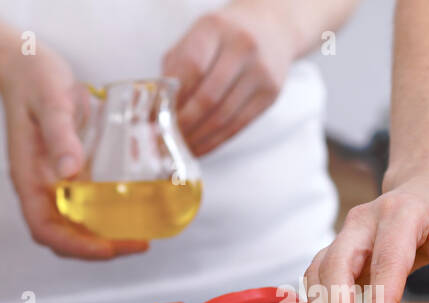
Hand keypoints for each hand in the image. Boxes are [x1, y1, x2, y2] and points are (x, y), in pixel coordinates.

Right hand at [0, 47, 149, 258]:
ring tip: (139, 234)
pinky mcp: (69, 172)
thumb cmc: (34, 80)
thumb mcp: (51, 102)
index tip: (107, 247)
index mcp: (29, 177)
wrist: (26, 64)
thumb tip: (71, 172)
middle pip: (63, 235)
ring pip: (76, 224)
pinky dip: (107, 214)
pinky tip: (132, 209)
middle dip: (98, 248)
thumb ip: (60, 135)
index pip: (45, 228)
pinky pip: (86, 203)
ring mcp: (54, 181)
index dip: (75, 245)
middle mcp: (41, 186)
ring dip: (105, 236)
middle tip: (138, 243)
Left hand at [162, 0, 296, 155]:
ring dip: (199, 138)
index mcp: (215, 28)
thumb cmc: (223, 36)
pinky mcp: (271, 94)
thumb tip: (157, 110)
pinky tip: (201, 147)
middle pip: (208, 97)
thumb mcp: (196, 38)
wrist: (271, 27)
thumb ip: (176, 68)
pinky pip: (238, 125)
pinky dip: (216, 141)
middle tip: (167, 139)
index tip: (159, 116)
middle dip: (184, 124)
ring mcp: (260, 72)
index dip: (174, 98)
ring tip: (181, 148)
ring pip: (223, 117)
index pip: (191, 68)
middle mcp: (242, 47)